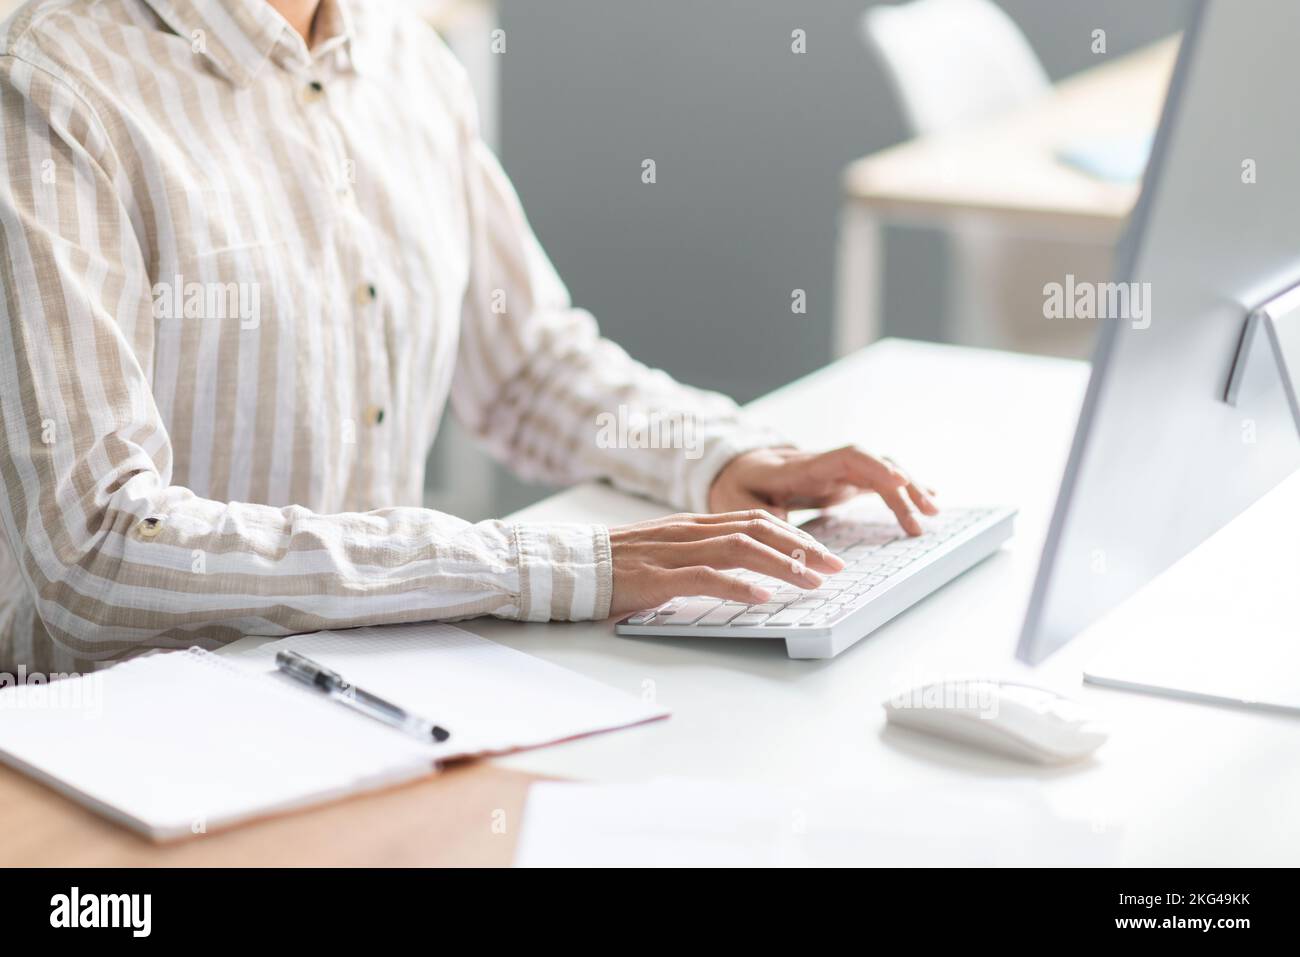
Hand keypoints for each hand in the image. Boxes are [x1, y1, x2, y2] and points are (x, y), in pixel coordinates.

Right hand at [608, 510, 845, 616]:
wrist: (567, 566)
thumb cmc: (615, 565)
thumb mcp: (665, 552)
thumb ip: (700, 556)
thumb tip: (744, 574)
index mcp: (693, 525)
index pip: (755, 519)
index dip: (795, 535)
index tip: (825, 554)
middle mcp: (689, 532)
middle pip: (758, 530)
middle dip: (802, 549)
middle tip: (835, 568)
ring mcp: (673, 553)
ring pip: (739, 549)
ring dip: (782, 565)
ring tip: (811, 582)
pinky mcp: (657, 578)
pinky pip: (705, 577)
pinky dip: (738, 587)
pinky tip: (763, 598)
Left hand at [707, 446, 938, 535]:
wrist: (735, 468)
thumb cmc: (736, 485)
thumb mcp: (739, 505)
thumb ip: (767, 521)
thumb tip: (795, 548)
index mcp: (804, 466)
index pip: (848, 458)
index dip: (875, 467)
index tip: (899, 481)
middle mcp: (827, 465)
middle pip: (874, 466)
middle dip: (901, 489)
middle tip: (921, 521)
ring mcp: (837, 473)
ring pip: (881, 471)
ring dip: (908, 488)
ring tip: (933, 511)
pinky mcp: (842, 483)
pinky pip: (878, 481)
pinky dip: (902, 489)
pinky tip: (926, 499)